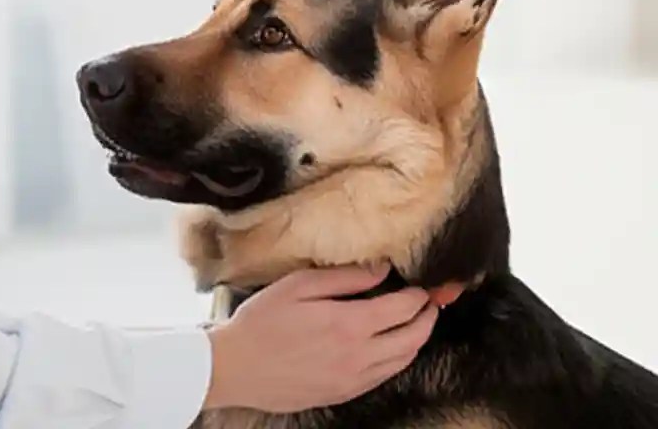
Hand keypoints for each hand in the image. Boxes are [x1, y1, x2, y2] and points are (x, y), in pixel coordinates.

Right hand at [202, 263, 437, 413]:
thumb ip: (343, 277)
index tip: (424, 286)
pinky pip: (383, 376)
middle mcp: (358, 356)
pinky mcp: (343, 393)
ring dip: (415, 340)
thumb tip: (381, 269)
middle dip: (427, 318)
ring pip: (402, 360)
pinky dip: (396, 359)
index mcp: (349, 324)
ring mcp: (352, 379)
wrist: (235, 368)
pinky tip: (388, 347)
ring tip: (414, 323)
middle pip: (413, 338)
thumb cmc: (260, 323)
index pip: (403, 308)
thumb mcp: (297, 286)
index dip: (420, 295)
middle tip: (429, 303)